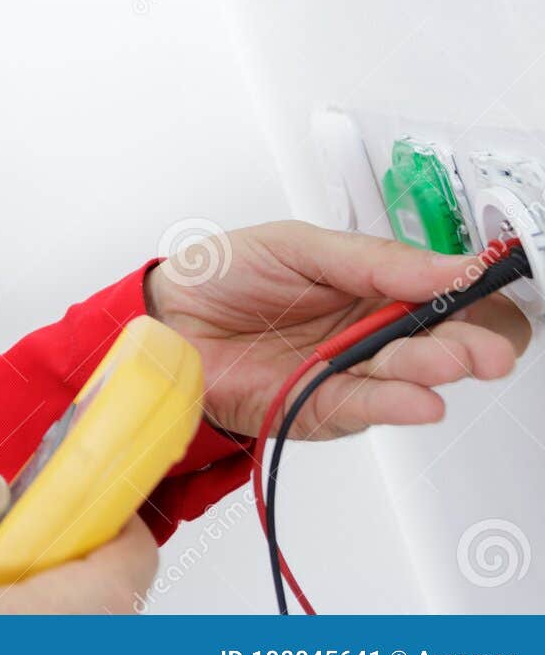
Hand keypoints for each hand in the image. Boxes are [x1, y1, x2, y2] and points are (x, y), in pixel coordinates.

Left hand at [145, 220, 531, 439]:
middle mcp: (374, 333)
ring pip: (411, 379)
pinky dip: (392, 405)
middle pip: (449, 343)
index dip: (478, 291)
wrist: (166, 317)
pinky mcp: (320, 409)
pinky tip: (418, 399)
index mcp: (378, 284)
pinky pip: (363, 409)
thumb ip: (375, 259)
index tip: (488, 282)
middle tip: (482, 342)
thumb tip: (450, 265)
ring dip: (434, 371)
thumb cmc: (224, 274)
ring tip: (448, 361)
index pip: (453, 294)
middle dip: (474, 343)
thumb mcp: (298, 245)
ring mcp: (351, 373)